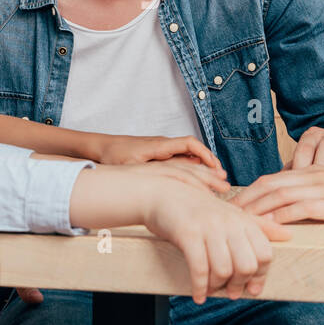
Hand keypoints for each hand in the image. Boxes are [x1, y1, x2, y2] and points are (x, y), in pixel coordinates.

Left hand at [97, 134, 224, 176]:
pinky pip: (178, 159)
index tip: (215, 167)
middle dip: (209, 163)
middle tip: (222, 178)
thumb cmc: (113, 156)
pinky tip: (195, 180)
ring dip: (201, 166)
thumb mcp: (131, 166)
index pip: (189, 144)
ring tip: (214, 181)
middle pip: (193, 150)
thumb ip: (150, 171)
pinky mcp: (157, 154)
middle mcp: (163, 145)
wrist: (101, 147)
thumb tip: (168, 179)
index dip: (205, 154)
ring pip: (187, 155)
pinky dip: (189, 167)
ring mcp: (161, 149)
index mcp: (159, 146)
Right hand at [141, 178, 291, 303]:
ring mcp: (208, 227)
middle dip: (239, 284)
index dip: (260, 276)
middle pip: (247, 265)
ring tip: (211, 291)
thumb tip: (288, 235)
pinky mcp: (188, 234)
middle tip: (229, 292)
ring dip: (217, 287)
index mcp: (242, 219)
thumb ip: (259, 225)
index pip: (265, 253)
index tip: (251, 289)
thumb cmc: (197, 208)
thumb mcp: (231, 214)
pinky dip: (199, 288)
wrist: (162, 194)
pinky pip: (199, 269)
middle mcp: (229, 222)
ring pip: (223, 269)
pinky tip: (197, 296)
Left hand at [234, 167, 323, 224]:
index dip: (250, 192)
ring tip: (234, 225)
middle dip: (242, 201)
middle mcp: (317, 176)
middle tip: (221, 217)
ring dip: (254, 211)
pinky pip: (300, 209)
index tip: (231, 207)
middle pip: (268, 185)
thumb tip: (305, 218)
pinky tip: (266, 229)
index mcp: (317, 172)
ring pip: (279, 196)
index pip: (273, 179)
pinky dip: (279, 218)